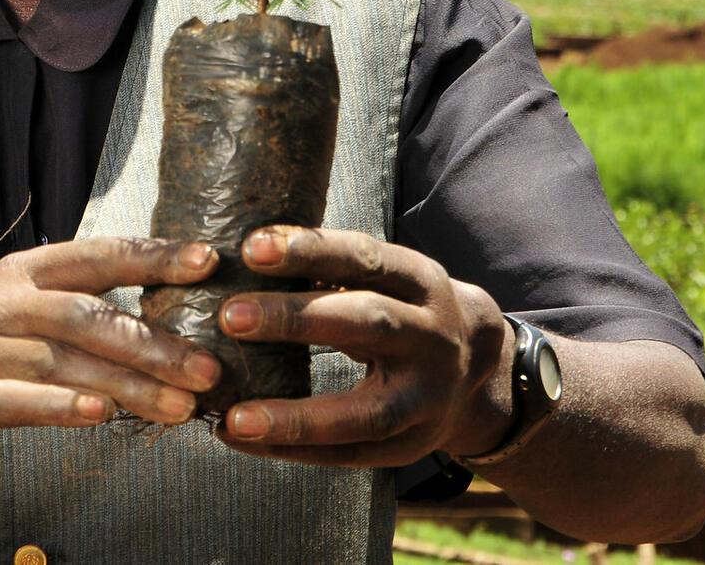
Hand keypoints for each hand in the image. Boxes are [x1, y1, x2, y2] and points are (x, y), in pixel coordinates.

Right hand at [0, 237, 222, 471]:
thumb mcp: (22, 308)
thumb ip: (82, 307)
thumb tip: (169, 318)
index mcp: (24, 272)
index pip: (97, 256)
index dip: (152, 255)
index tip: (207, 261)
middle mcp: (2, 303)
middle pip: (87, 316)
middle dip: (153, 343)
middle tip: (208, 367)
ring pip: (63, 363)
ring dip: (127, 387)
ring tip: (180, 406)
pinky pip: (17, 401)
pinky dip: (60, 409)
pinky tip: (102, 419)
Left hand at [212, 226, 512, 466]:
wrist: (474, 368)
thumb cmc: (399, 308)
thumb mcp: (385, 276)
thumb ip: (329, 267)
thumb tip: (243, 253)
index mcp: (421, 282)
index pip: (365, 258)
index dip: (311, 250)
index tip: (252, 248)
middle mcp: (433, 337)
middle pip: (368, 322)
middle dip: (297, 320)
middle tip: (229, 316)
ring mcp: (428, 398)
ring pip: (366, 412)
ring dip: (296, 417)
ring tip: (234, 418)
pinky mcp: (411, 446)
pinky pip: (351, 455)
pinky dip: (294, 449)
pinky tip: (239, 438)